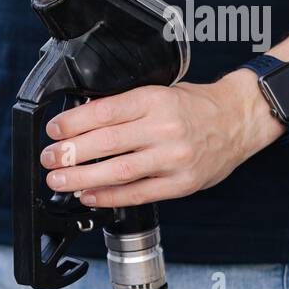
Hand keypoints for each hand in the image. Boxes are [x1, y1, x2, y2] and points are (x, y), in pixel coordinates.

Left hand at [39, 73, 283, 207]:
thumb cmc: (195, 107)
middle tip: (49, 158)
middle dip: (69, 153)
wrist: (239, 120)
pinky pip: (138, 193)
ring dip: (82, 178)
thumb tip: (80, 122)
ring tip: (58, 180)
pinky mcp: (181, 183)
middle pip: (106, 143)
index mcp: (155, 100)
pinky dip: (109, 196)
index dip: (73, 123)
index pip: (105, 111)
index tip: (53, 131)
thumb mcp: (159, 92)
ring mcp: (174, 158)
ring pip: (118, 171)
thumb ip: (126, 107)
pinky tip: (88, 195)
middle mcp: (164, 128)